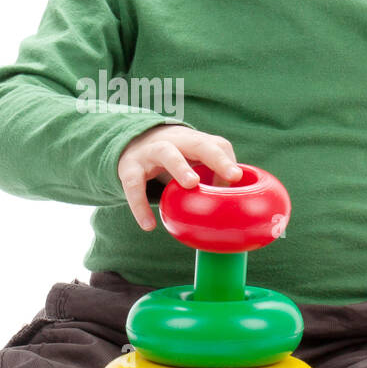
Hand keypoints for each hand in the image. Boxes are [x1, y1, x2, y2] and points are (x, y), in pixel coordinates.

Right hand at [117, 125, 241, 230]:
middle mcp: (174, 142)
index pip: (214, 145)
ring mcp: (150, 152)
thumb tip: (230, 210)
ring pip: (166, 153)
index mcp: (193, 142)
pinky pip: (134, 185)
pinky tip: (149, 225)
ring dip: (181, 166)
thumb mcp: (190, 162)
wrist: (130, 143)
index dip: (226, 160)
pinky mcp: (129, 167)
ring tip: (192, 184)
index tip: (237, 177)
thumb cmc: (172, 158)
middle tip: (230, 175)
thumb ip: (211, 179)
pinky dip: (139, 205)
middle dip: (214, 157)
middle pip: (196, 142)